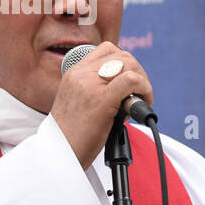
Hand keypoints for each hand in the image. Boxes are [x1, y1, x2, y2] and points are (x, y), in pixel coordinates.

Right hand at [50, 42, 154, 168]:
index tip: (129, 82)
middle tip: (140, 93)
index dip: (125, 62)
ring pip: (128, 64)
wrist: (60, 154)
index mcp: (73, 72)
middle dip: (137, 71)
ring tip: (141, 99)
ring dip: (142, 80)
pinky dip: (144, 88)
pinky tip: (144, 101)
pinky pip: (131, 80)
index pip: (107, 50)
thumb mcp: (77, 102)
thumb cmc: (72, 135)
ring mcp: (90, 85)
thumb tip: (126, 89)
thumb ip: (95, 89)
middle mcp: (80, 74)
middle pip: (121, 55)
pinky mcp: (102, 99)